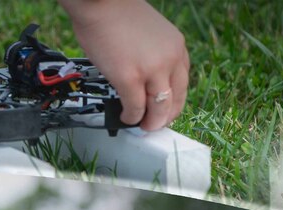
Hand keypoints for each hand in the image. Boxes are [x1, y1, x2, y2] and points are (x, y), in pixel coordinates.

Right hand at [60, 0, 188, 129]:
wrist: (99, 1)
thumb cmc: (116, 14)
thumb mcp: (151, 34)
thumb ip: (154, 56)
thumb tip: (145, 81)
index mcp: (177, 47)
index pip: (182, 84)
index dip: (173, 103)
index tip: (163, 111)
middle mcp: (169, 59)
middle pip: (174, 101)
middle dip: (163, 118)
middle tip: (151, 125)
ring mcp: (151, 70)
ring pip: (159, 110)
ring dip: (149, 122)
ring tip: (139, 125)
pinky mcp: (129, 78)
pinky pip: (134, 109)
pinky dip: (130, 118)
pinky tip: (124, 116)